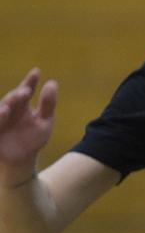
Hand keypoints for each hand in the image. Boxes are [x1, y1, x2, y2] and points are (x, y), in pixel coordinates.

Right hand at [0, 68, 57, 184]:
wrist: (21, 160)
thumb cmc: (33, 139)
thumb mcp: (45, 122)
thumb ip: (48, 104)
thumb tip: (52, 82)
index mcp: (22, 105)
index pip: (26, 89)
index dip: (30, 81)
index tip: (37, 72)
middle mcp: (9, 109)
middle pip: (12, 99)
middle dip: (17, 95)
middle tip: (26, 91)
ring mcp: (0, 120)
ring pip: (0, 110)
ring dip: (4, 106)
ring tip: (10, 106)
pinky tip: (4, 113)